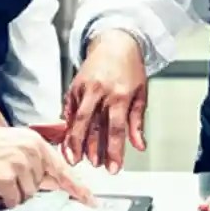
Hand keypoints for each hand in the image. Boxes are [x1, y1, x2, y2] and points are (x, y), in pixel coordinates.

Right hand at [0, 123, 92, 208]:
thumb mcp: (14, 145)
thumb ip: (36, 162)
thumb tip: (53, 180)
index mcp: (36, 143)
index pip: (62, 169)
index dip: (78, 188)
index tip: (91, 200)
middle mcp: (32, 152)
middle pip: (39, 186)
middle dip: (24, 185)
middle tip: (4, 171)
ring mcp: (20, 165)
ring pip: (27, 195)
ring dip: (12, 191)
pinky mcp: (7, 178)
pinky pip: (12, 200)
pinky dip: (2, 197)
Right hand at [63, 30, 147, 172]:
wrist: (114, 43)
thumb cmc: (130, 68)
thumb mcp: (141, 93)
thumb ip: (137, 122)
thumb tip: (138, 145)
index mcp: (120, 95)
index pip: (116, 129)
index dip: (114, 151)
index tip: (114, 168)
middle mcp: (101, 92)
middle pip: (93, 126)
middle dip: (92, 149)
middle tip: (94, 166)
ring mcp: (85, 89)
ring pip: (77, 120)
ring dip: (75, 142)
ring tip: (75, 159)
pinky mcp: (74, 87)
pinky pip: (69, 111)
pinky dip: (68, 127)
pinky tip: (68, 140)